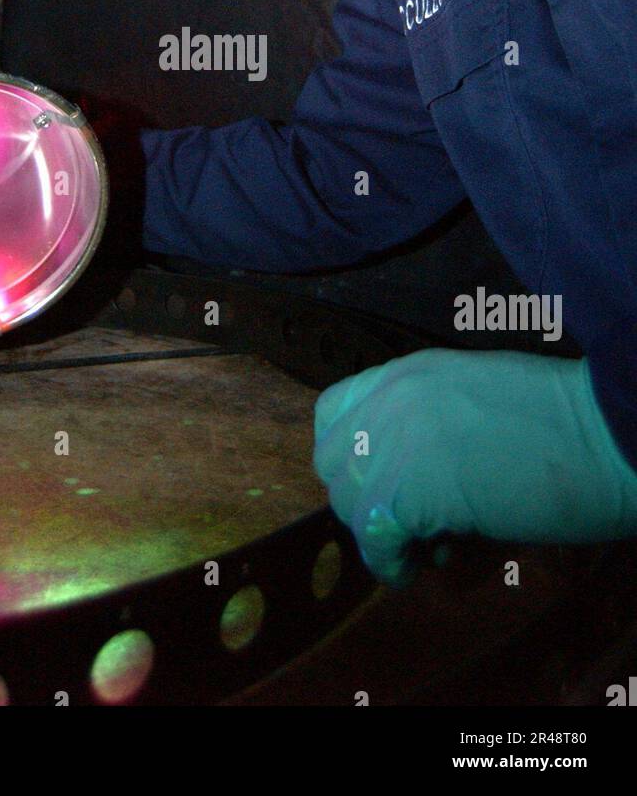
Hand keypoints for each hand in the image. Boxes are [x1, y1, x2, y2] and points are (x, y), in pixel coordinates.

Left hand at [314, 348, 636, 585]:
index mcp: (407, 373)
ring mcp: (392, 441)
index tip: (384, 481)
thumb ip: (428, 425)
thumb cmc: (562, 422)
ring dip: (384, 533)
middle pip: (332, 462)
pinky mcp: (406, 491)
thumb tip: (408, 480)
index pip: (334, 412)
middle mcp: (388, 400)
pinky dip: (396, 562)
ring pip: (349, 504)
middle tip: (413, 520)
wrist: (604, 436)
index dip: (351, 454)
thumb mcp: (476, 402)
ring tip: (435, 542)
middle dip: (365, 498)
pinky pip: (374, 541)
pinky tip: (432, 561)